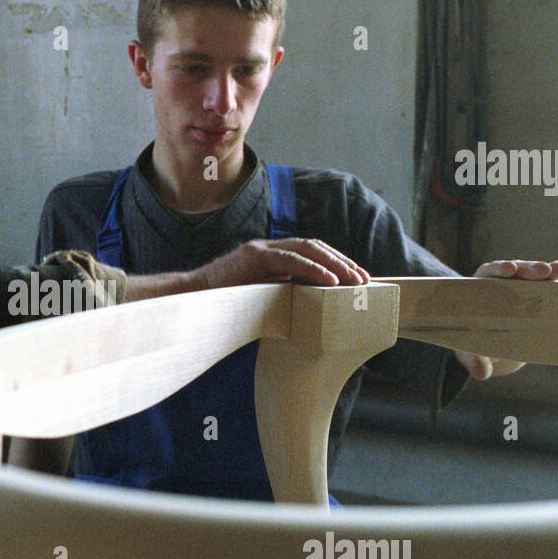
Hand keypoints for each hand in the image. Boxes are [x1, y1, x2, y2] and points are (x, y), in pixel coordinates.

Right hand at [192, 238, 369, 290]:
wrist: (192, 299)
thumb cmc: (223, 305)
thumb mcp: (261, 300)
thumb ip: (282, 296)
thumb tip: (310, 310)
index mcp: (272, 257)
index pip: (311, 254)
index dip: (336, 263)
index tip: (357, 278)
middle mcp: (269, 248)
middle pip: (315, 247)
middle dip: (342, 262)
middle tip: (364, 279)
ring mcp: (261, 249)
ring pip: (307, 249)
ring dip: (334, 264)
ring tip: (354, 280)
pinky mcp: (254, 256)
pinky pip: (290, 259)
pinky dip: (313, 269)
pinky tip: (331, 280)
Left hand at [455, 258, 557, 379]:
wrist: (493, 352)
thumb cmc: (475, 346)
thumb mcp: (471, 353)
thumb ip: (474, 361)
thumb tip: (481, 372)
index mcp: (482, 290)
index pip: (489, 273)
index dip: (500, 268)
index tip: (510, 270)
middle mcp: (504, 285)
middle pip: (517, 271)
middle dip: (530, 269)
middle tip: (543, 271)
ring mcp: (524, 290)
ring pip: (537, 277)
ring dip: (550, 272)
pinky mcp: (542, 299)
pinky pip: (555, 290)